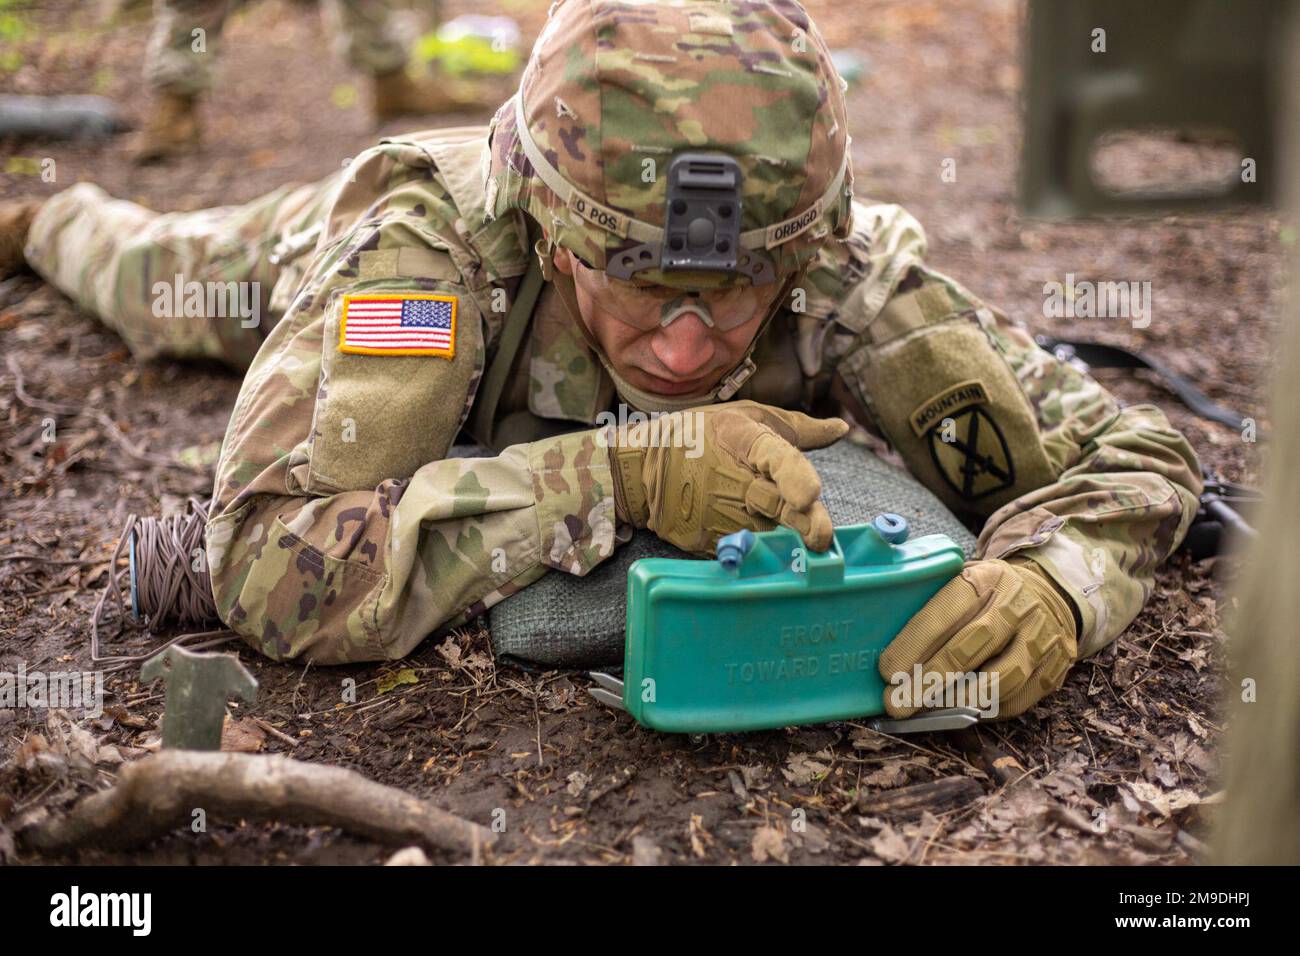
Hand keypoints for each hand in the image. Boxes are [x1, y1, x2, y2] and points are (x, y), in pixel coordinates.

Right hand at [607, 400, 847, 555]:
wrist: (645, 469)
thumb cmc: (704, 437)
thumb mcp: (748, 419)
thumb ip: (799, 429)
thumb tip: (843, 429)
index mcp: (744, 439)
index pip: (773, 456)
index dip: (792, 476)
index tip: (810, 495)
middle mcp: (733, 478)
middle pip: (774, 504)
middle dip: (801, 522)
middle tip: (820, 538)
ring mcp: (718, 512)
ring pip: (764, 533)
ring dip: (788, 542)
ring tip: (807, 548)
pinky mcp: (707, 538)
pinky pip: (743, 549)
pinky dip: (764, 554)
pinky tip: (779, 558)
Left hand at [879, 558, 1078, 718]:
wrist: (1049, 596)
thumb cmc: (988, 595)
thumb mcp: (963, 579)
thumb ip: (930, 600)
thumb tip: (879, 636)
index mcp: (985, 579)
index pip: (944, 612)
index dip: (913, 644)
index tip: (887, 671)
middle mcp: (1017, 607)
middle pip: (969, 649)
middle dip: (928, 680)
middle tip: (897, 703)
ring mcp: (1041, 639)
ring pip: (999, 679)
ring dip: (956, 701)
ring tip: (925, 713)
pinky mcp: (1055, 669)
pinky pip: (1018, 699)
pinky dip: (984, 711)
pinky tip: (957, 713)